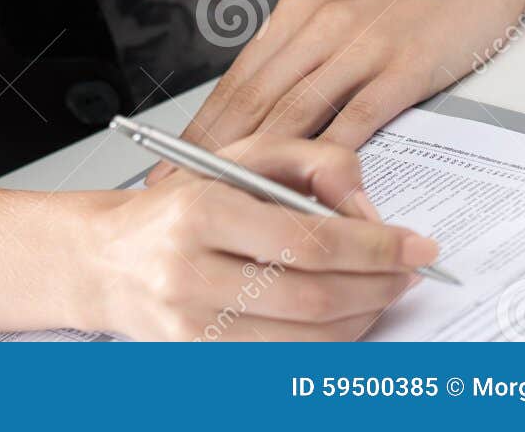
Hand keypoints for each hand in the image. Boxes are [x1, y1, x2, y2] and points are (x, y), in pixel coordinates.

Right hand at [86, 132, 436, 340]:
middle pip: (314, 299)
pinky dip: (327, 347)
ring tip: (382, 294)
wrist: (109, 259)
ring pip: (306, 344)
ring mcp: (194, 331)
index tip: (415, 245)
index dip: (374, 248)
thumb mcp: (239, 157)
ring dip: (362, 321)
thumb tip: (367, 207)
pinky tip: (345, 319)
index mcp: (200, 212)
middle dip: (378, 287)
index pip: (308, 242)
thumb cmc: (179, 204)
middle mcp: (191, 276)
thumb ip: (310, 162)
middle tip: (410, 272)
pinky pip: (284, 365)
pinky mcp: (202, 364)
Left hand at [147, 0, 524, 174]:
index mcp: (298, 14)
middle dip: (211, 153)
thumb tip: (265, 102)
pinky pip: (355, 121)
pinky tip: (311, 194)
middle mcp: (318, 26)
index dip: (200, 128)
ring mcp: (358, 47)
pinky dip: (329, 163)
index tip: (171, 163)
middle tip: (180, 194)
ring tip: (227, 204)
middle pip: (252, 99)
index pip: (236, 80)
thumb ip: (304, 51)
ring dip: (257, 164)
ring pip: (293, 112)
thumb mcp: (342, 10)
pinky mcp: (400, 69)